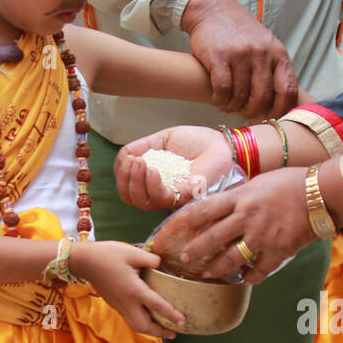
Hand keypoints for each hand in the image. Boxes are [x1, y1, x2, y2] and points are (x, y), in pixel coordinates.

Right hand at [70, 239, 183, 336]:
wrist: (83, 261)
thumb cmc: (107, 255)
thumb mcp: (132, 252)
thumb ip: (150, 259)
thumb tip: (161, 264)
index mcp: (134, 290)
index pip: (157, 306)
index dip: (172, 314)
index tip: (183, 322)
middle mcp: (127, 302)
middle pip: (144, 326)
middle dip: (160, 332)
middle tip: (174, 332)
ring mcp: (119, 305)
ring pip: (136, 326)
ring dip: (150, 331)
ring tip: (163, 329)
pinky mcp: (114, 304)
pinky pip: (130, 319)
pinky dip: (141, 323)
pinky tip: (148, 318)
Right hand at [115, 125, 233, 210]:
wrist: (219, 142)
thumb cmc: (195, 142)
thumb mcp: (161, 140)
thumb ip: (140, 148)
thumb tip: (125, 157)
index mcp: (154, 182)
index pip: (129, 190)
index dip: (122, 176)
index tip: (128, 158)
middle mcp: (162, 193)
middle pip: (133, 199)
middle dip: (126, 180)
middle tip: (133, 161)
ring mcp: (174, 197)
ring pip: (144, 202)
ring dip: (136, 182)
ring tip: (140, 163)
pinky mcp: (187, 197)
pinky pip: (163, 198)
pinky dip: (152, 185)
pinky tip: (152, 169)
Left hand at [153, 167, 315, 284]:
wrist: (320, 193)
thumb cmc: (292, 182)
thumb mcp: (260, 181)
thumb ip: (242, 195)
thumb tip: (227, 203)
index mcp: (241, 197)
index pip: (206, 209)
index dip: (189, 220)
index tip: (179, 227)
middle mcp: (246, 218)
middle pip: (213, 237)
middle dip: (196, 250)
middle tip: (185, 257)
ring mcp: (262, 236)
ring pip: (232, 258)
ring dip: (217, 267)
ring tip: (208, 273)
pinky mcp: (278, 250)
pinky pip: (260, 269)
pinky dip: (251, 277)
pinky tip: (245, 280)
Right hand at [181, 0, 298, 117]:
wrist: (213, 9)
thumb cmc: (240, 33)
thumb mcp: (266, 45)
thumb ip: (274, 69)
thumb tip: (280, 105)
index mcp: (278, 53)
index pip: (289, 90)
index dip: (281, 110)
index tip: (271, 117)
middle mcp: (262, 53)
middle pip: (263, 98)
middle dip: (253, 112)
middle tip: (245, 114)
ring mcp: (240, 54)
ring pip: (241, 97)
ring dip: (234, 108)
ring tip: (229, 107)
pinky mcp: (219, 57)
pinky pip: (223, 90)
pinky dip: (221, 101)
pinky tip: (219, 100)